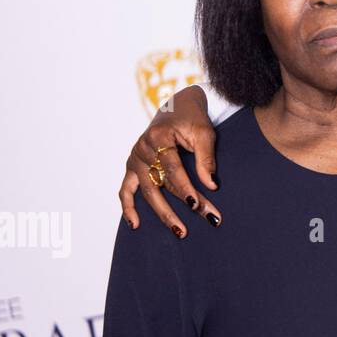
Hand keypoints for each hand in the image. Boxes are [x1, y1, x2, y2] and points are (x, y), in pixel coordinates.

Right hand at [119, 84, 220, 235]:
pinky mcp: (133, 165)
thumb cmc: (193, 120)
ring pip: (147, 191)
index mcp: (159, 137)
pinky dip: (128, 206)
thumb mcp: (205, 133)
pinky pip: (125, 189)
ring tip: (178, 230)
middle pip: (160, 184)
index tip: (199, 206)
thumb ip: (206, 159)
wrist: (178, 106)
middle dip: (179, 206)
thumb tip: (211, 185)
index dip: (186, 188)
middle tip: (197, 224)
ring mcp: (135, 157)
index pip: (173, 170)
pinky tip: (135, 224)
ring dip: (162, 212)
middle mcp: (143, 148)